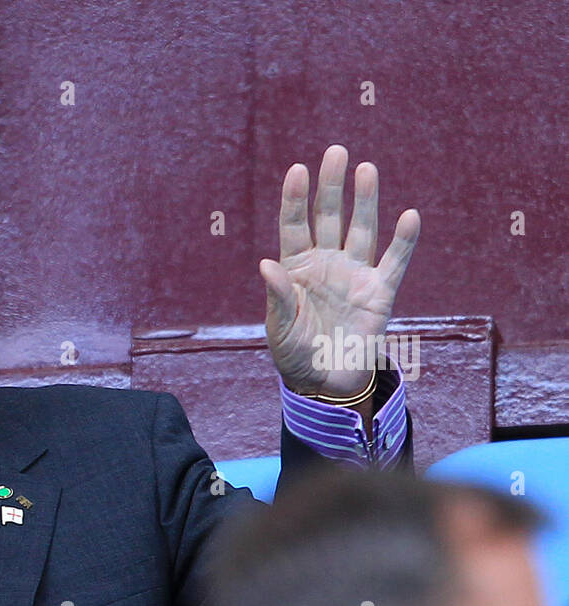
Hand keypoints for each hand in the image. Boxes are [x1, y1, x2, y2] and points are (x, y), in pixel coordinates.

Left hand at [261, 145, 420, 398]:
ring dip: (365, 201)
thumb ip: (279, 297)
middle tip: (336, 152)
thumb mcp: (281, 328)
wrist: (326, 382)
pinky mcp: (380, 292)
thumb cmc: (295, 354)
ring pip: (361, 230)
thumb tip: (267, 264)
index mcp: (296, 268)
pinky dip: (403, 240)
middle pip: (329, 217)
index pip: (294, 226)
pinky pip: (394, 261)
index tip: (297, 170)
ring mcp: (354, 274)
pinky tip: (409, 216)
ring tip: (366, 170)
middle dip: (331, 186)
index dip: (296, 199)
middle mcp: (326, 264)